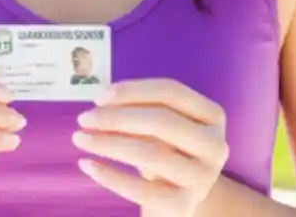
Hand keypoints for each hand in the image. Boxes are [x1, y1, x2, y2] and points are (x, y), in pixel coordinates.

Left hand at [73, 79, 228, 216]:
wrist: (177, 196)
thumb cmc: (164, 149)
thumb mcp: (159, 125)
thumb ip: (137, 108)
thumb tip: (101, 102)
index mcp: (212, 115)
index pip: (170, 91)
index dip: (131, 90)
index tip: (98, 97)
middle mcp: (215, 145)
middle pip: (161, 121)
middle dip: (116, 117)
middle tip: (83, 119)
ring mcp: (203, 177)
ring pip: (150, 154)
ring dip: (107, 143)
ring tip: (79, 138)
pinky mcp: (183, 205)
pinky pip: (141, 189)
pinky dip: (109, 176)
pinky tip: (87, 164)